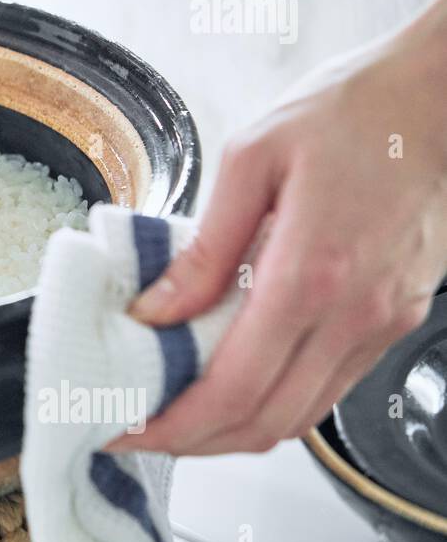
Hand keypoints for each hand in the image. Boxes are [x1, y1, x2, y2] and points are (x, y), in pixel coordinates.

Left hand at [112, 0, 446, 455]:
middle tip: (139, 429)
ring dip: (233, 431)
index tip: (126, 428)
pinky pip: (328, 387)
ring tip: (176, 414)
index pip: (233, 387)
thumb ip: (203, 248)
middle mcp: (353, 313)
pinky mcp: (394, 320)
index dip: (174, 425)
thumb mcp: (249, 160)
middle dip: (194, 442)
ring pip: (301, 417)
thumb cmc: (347, 112)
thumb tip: (155, 310)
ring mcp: (381, 323)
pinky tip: (232, 382)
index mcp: (309, 273)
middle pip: (266, 422)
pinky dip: (275, 402)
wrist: (434, 99)